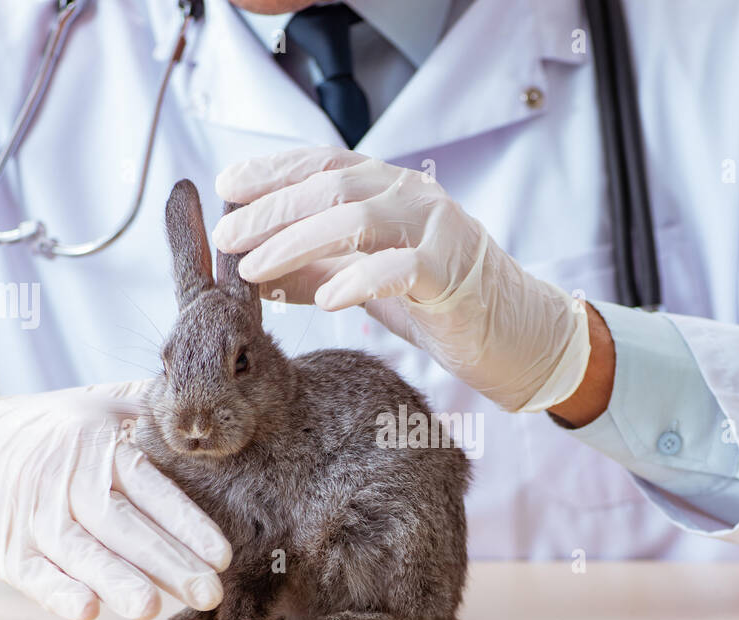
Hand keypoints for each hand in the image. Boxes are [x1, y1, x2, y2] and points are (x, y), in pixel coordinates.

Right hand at [0, 380, 231, 619]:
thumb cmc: (41, 429)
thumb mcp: (93, 405)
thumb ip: (147, 409)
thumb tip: (208, 407)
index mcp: (96, 445)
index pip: (149, 486)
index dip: (186, 521)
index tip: (221, 553)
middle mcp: (65, 480)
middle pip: (122, 525)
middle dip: (168, 562)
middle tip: (208, 593)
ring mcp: (32, 516)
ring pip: (80, 552)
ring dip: (116, 581)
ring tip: (152, 609)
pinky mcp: (3, 549)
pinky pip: (32, 574)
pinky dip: (57, 593)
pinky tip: (86, 611)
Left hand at [212, 146, 591, 412]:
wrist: (513, 336)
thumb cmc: (437, 304)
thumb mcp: (365, 280)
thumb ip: (316, 268)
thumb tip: (252, 268)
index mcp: (391, 190)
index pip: (324, 164)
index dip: (273, 171)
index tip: (226, 187)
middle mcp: (413, 197)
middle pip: (332, 187)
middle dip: (272, 210)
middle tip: (227, 236)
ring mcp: (437, 230)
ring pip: (359, 219)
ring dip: (299, 241)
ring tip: (257, 266)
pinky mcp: (455, 273)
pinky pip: (401, 269)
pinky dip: (359, 279)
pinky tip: (327, 299)